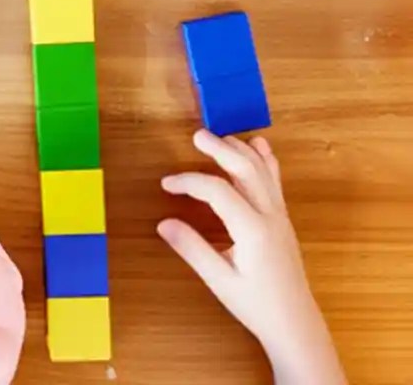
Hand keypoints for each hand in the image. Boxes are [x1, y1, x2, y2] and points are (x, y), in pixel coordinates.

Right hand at [158, 131, 346, 384]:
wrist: (294, 322)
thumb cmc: (256, 304)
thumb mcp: (219, 280)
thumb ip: (192, 248)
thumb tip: (163, 223)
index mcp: (253, 230)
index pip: (218, 190)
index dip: (190, 182)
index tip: (167, 185)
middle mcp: (270, 216)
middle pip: (246, 169)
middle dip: (221, 149)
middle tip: (197, 136)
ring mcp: (280, 217)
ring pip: (264, 171)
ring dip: (241, 150)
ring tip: (220, 137)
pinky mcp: (283, 220)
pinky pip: (275, 181)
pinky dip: (265, 160)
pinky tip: (259, 147)